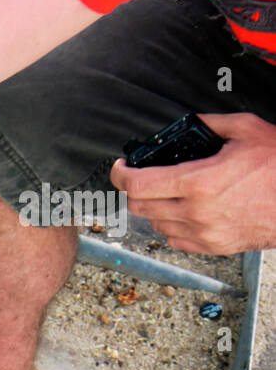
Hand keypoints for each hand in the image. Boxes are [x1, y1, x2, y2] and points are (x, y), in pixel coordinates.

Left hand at [111, 112, 275, 254]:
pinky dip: (172, 225)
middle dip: (135, 190)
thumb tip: (190, 122)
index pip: (137, 184)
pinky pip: (175, 240)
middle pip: (140, 206)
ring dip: (155, 208)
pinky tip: (184, 211)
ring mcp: (204, 233)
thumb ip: (210, 124)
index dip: (121, 174)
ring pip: (155, 224)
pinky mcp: (214, 247)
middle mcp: (197, 212)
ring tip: (169, 193)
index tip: (121, 168)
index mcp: (199, 182)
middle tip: (143, 178)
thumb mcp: (247, 130)